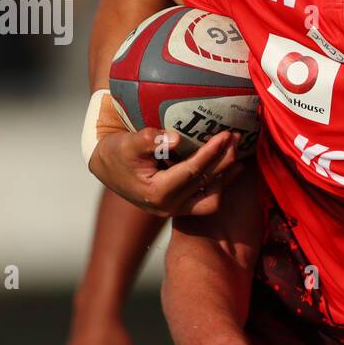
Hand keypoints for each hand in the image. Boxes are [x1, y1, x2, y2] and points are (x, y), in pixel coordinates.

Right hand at [88, 128, 243, 217]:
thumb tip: (176, 139)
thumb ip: (149, 140)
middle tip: (236, 138)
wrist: (106, 167)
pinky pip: (207, 199)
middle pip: (205, 183)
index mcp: (156, 192)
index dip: (211, 153)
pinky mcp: (180, 206)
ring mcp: (175, 209)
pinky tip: (232, 165)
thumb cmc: (116, 153)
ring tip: (236, 150)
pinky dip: (220, 182)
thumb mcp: (126, 143)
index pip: (191, 171)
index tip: (225, 135)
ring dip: (226, 173)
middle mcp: (168, 206)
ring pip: (212, 197)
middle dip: (224, 159)